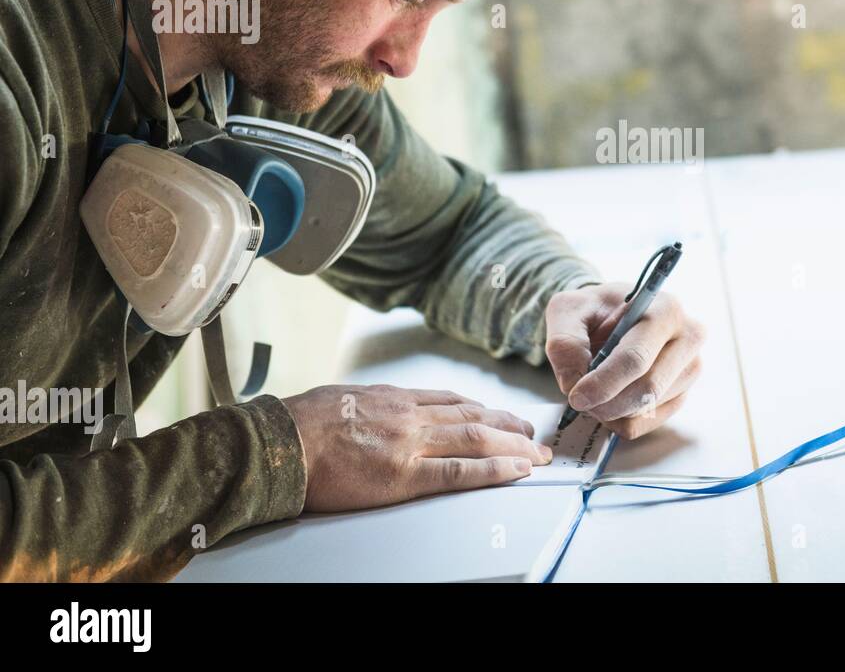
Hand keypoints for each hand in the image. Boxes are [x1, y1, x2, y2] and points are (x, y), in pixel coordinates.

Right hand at [282, 384, 551, 512]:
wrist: (278, 443)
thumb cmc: (299, 424)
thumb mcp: (342, 398)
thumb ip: (371, 404)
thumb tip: (380, 406)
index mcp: (393, 397)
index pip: (451, 401)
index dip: (482, 409)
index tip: (501, 415)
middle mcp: (410, 415)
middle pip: (473, 417)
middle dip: (508, 427)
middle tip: (534, 436)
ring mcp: (410, 444)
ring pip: (476, 440)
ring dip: (513, 446)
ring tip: (536, 454)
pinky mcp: (404, 475)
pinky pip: (459, 472)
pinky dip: (493, 471)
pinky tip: (516, 471)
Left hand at [544, 283, 704, 438]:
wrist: (614, 316)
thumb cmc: (595, 310)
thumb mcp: (568, 310)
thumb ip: (564, 342)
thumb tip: (573, 381)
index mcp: (664, 310)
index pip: (636, 358)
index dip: (604, 383)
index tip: (577, 397)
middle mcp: (688, 338)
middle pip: (648, 388)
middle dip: (607, 403)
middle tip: (579, 401)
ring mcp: (691, 368)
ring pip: (649, 408)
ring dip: (612, 412)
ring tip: (593, 393)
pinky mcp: (683, 392)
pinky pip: (650, 422)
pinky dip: (622, 420)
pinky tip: (609, 401)